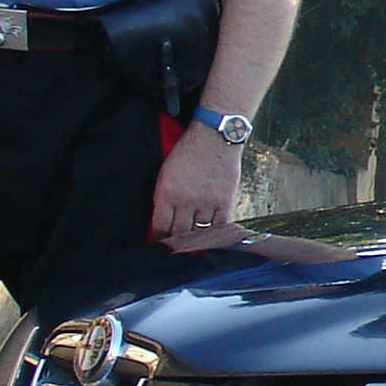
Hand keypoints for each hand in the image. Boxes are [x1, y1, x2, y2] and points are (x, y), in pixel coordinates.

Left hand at [152, 125, 244, 241]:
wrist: (214, 137)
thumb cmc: (188, 152)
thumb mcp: (166, 172)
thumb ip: (164, 197)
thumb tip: (162, 220)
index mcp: (166, 193)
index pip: (160, 228)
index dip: (160, 240)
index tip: (162, 245)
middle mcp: (186, 201)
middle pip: (179, 234)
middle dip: (177, 243)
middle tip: (177, 248)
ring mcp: (206, 202)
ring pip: (199, 232)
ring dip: (196, 238)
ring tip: (195, 242)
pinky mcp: (225, 201)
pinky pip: (220, 226)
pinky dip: (216, 233)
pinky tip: (213, 235)